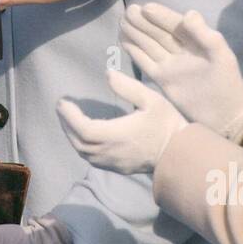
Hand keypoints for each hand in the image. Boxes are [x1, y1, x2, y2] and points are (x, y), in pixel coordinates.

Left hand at [57, 69, 185, 174]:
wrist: (180, 154)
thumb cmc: (167, 124)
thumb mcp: (151, 99)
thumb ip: (128, 87)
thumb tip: (107, 75)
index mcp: (117, 135)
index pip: (83, 128)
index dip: (69, 116)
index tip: (63, 102)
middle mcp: (110, 152)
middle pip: (78, 142)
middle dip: (66, 124)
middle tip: (62, 108)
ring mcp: (113, 162)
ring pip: (83, 153)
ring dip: (72, 136)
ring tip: (68, 120)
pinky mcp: (117, 168)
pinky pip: (92, 159)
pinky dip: (82, 146)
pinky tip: (83, 136)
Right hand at [120, 3, 242, 138]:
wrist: (223, 115)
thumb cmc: (227, 83)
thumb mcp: (222, 56)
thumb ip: (206, 35)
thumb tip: (189, 13)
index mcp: (196, 41)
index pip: (176, 25)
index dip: (162, 16)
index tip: (146, 7)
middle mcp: (181, 50)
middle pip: (159, 33)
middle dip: (143, 22)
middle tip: (128, 10)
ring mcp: (170, 64)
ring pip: (149, 45)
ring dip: (136, 33)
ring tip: (122, 21)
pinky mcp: (162, 78)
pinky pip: (145, 62)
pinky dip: (134, 52)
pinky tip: (123, 40)